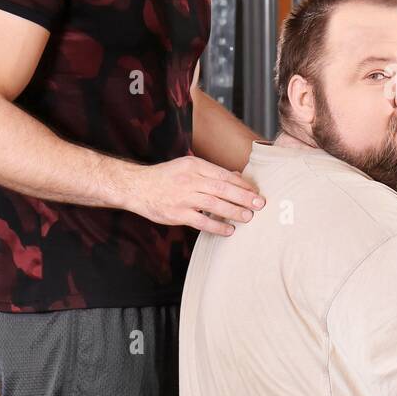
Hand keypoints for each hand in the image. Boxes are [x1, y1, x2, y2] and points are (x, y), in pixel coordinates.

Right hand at [123, 155, 264, 235]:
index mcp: (194, 165)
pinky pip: (201, 222)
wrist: (136, 187)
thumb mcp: (187, 167)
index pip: (223, 174)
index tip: (255, 191)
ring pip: (214, 205)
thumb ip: (211, 172)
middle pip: (222, 188)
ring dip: (234, 211)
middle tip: (260, 204)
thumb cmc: (166, 177)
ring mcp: (183, 197)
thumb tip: (237, 176)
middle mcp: (190, 180)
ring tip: (248, 217)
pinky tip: (229, 230)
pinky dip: (217, 226)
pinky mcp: (176, 214)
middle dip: (244, 196)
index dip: (242, 184)